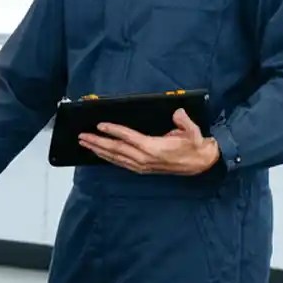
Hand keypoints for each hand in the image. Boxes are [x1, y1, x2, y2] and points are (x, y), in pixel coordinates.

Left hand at [79, 108, 220, 175]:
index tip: (100, 125)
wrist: (200, 164)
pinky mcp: (141, 169)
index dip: (114, 130)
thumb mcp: (193, 132)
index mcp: (153, 148)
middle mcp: (144, 158)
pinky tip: (99, 153)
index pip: (129, 137)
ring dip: (98, 150)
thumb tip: (178, 112)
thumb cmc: (194, 145)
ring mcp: (141, 166)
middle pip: (116, 149)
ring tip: (85, 143)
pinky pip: (120, 163)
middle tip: (82, 136)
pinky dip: (107, 158)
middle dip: (97, 142)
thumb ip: (184, 122)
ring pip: (115, 157)